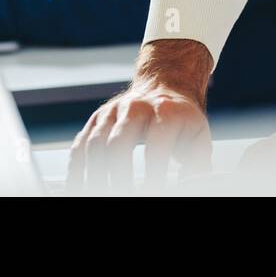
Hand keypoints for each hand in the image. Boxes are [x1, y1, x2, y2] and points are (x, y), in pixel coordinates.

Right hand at [66, 39, 213, 193]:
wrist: (164, 83)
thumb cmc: (180, 116)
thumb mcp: (198, 133)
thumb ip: (198, 162)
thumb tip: (192, 185)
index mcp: (166, 112)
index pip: (156, 147)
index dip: (153, 172)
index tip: (154, 190)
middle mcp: (137, 107)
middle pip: (119, 142)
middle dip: (117, 173)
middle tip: (120, 193)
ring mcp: (114, 111)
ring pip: (96, 142)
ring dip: (94, 172)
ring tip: (96, 191)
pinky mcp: (98, 117)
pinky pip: (81, 142)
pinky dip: (77, 166)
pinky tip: (78, 182)